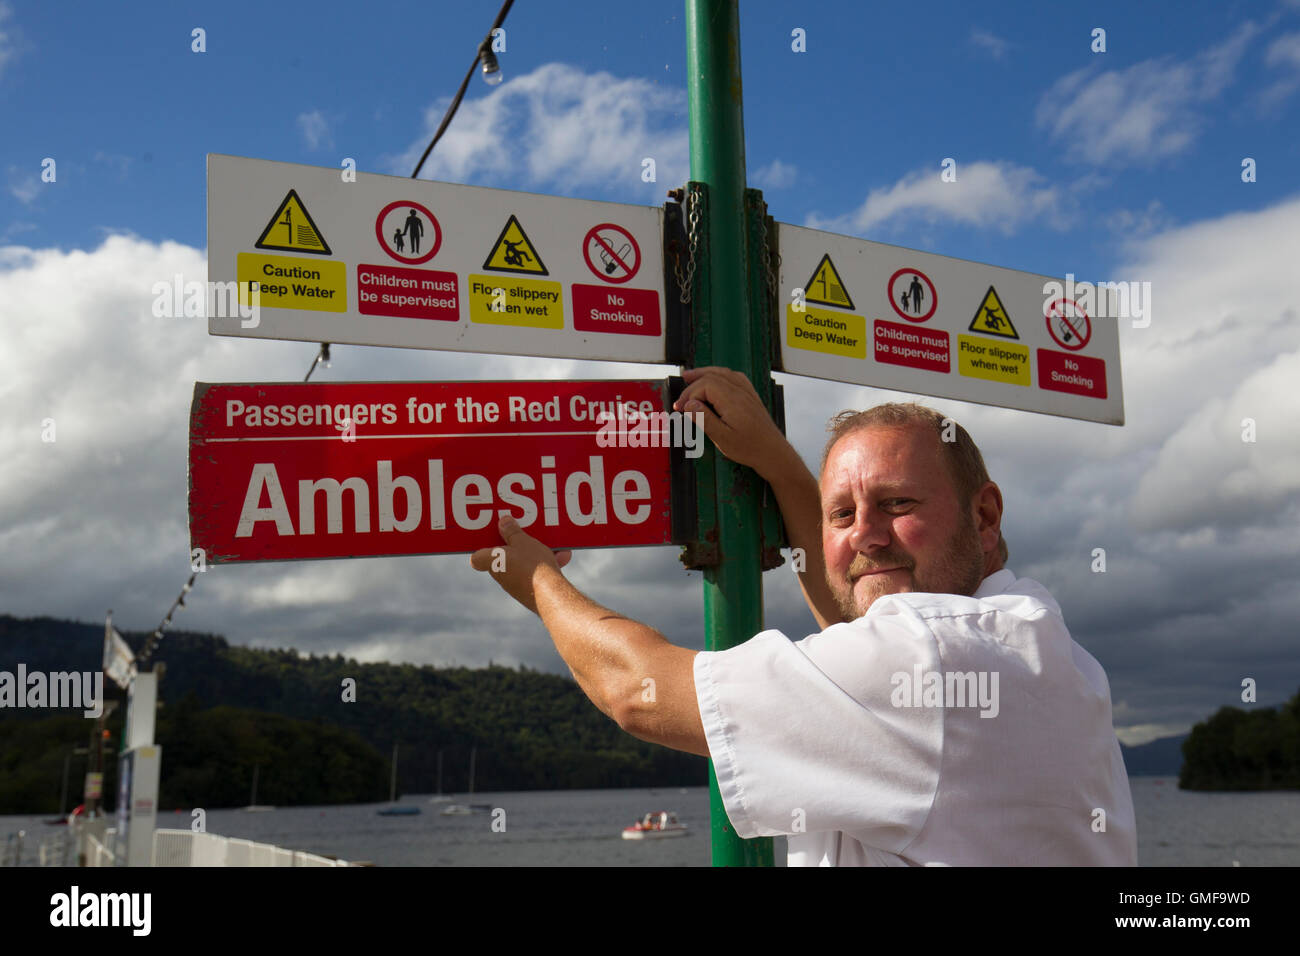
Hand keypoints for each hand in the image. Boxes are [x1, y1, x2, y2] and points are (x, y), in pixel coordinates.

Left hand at [469, 515, 572, 614]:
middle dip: (518, 545)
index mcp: (492, 563)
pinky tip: (562, 556)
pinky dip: (547, 565)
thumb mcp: (523, 541)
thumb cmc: (532, 565)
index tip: (493, 537)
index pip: (477, 558)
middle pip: (505, 558)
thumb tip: (502, 522)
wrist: (551, 595)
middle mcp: (501, 577)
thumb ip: (512, 531)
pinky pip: (537, 574)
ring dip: (537, 553)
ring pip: (524, 564)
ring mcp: (516, 586)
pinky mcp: (531, 592)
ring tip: (552, 545)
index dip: (483, 547)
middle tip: (527, 534)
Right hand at [673, 366, 790, 475]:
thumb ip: (704, 419)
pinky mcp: (751, 397)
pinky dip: (721, 374)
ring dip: (705, 373)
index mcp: (732, 401)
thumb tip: (689, 404)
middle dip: (693, 383)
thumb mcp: (722, 438)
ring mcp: (747, 393)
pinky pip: (735, 377)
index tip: (680, 408)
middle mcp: (740, 392)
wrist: (773, 452)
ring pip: (723, 373)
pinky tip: (716, 378)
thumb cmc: (750, 448)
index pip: (705, 386)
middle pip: (712, 376)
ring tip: (690, 376)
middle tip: (680, 396)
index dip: (689, 395)